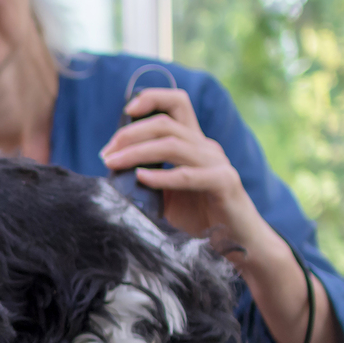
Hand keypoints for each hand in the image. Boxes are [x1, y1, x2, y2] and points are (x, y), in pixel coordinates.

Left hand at [100, 87, 343, 342]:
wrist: (237, 244)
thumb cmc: (199, 219)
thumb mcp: (166, 193)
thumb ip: (146, 175)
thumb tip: (110, 167)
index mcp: (194, 143)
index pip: (178, 103)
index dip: (153, 98)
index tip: (127, 110)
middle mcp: (206, 147)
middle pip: (166, 123)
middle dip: (131, 133)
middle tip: (106, 153)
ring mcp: (217, 163)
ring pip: (174, 144)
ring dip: (137, 152)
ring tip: (113, 163)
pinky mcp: (225, 183)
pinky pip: (189, 174)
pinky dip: (162, 175)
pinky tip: (141, 178)